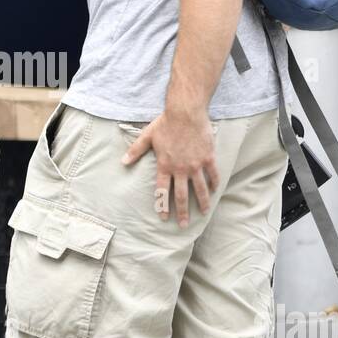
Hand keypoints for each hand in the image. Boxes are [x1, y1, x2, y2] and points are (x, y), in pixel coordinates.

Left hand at [122, 107, 218, 226]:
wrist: (186, 112)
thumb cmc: (165, 123)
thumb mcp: (147, 136)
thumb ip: (135, 151)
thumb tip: (123, 162)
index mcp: (165, 165)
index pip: (163, 191)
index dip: (162, 205)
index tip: (163, 218)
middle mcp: (180, 169)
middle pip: (182, 195)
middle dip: (182, 212)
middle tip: (183, 225)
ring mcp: (196, 164)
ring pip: (200, 189)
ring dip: (202, 203)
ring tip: (203, 213)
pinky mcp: (208, 157)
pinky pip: (212, 174)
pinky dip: (214, 184)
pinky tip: (214, 191)